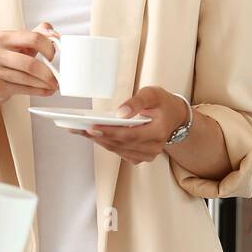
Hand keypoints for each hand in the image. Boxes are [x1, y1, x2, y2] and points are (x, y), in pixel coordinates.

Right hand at [0, 22, 59, 108]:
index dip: (49, 47)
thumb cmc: (1, 63)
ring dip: (45, 83)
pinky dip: (38, 91)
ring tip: (53, 85)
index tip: (54, 54)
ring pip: (27, 78)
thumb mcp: (16, 47)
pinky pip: (23, 89)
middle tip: (57, 76)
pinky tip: (46, 91)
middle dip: (48, 72)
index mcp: (2, 38)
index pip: (33, 38)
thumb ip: (34, 36)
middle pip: (30, 63)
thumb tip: (51, 30)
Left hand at [68, 85, 188, 165]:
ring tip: (79, 130)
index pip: (130, 135)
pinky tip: (92, 134)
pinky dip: (105, 142)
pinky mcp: (139, 157)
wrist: (173, 116)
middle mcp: (153, 148)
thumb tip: (120, 113)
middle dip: (98, 135)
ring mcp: (146, 155)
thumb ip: (137, 102)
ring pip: (117, 149)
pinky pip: (118, 151)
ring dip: (98, 140)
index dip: (110, 132)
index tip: (91, 126)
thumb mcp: (152, 94)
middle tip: (78, 127)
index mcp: (158, 132)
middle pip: (120, 144)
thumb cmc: (162, 103)